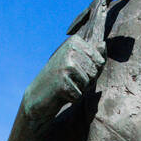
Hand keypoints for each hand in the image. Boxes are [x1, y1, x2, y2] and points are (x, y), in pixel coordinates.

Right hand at [23, 0, 106, 122]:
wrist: (38, 94)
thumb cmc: (63, 78)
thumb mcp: (79, 64)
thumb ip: (94, 55)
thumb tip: (103, 44)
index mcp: (75, 41)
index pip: (100, 61)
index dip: (92, 72)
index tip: (77, 70)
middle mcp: (70, 49)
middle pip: (95, 72)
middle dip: (87, 82)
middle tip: (70, 80)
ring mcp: (65, 64)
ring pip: (88, 83)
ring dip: (80, 89)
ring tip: (66, 85)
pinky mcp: (61, 81)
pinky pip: (79, 94)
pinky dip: (72, 98)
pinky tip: (61, 93)